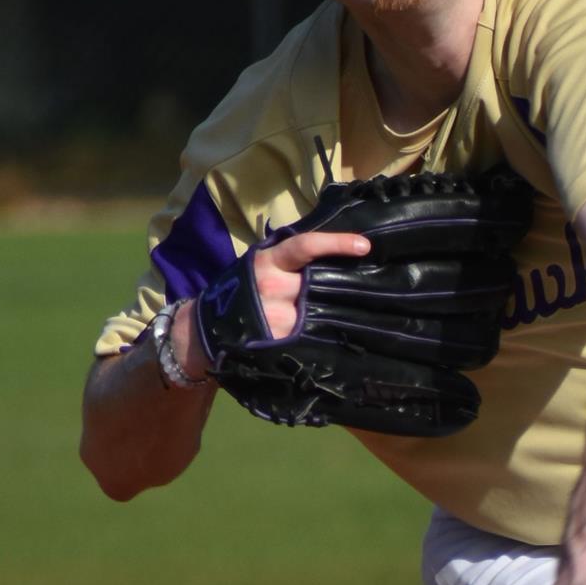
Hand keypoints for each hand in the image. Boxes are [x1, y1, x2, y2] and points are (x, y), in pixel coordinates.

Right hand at [251, 227, 371, 338]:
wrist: (209, 326)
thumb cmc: (243, 289)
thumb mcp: (261, 265)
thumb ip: (290, 259)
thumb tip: (332, 254)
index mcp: (269, 262)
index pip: (305, 246)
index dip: (336, 243)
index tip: (364, 246)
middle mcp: (273, 286)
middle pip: (322, 282)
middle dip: (347, 283)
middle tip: (376, 284)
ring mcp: (278, 317)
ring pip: (323, 310)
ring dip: (344, 310)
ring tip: (367, 311)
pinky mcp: (281, 341)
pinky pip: (314, 334)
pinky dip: (329, 332)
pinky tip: (346, 335)